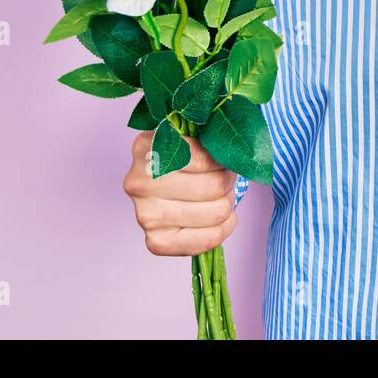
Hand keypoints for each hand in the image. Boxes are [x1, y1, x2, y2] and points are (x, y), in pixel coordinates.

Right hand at [123, 130, 238, 256]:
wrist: (158, 185)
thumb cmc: (181, 157)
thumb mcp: (189, 135)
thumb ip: (207, 135)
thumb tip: (237, 149)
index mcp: (146, 148)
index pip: (204, 157)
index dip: (223, 159)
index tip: (223, 158)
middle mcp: (139, 183)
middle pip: (213, 186)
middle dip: (228, 181)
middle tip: (225, 178)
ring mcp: (145, 215)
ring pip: (215, 212)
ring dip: (228, 203)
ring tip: (222, 195)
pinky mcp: (156, 242)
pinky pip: (207, 239)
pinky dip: (225, 228)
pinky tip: (222, 218)